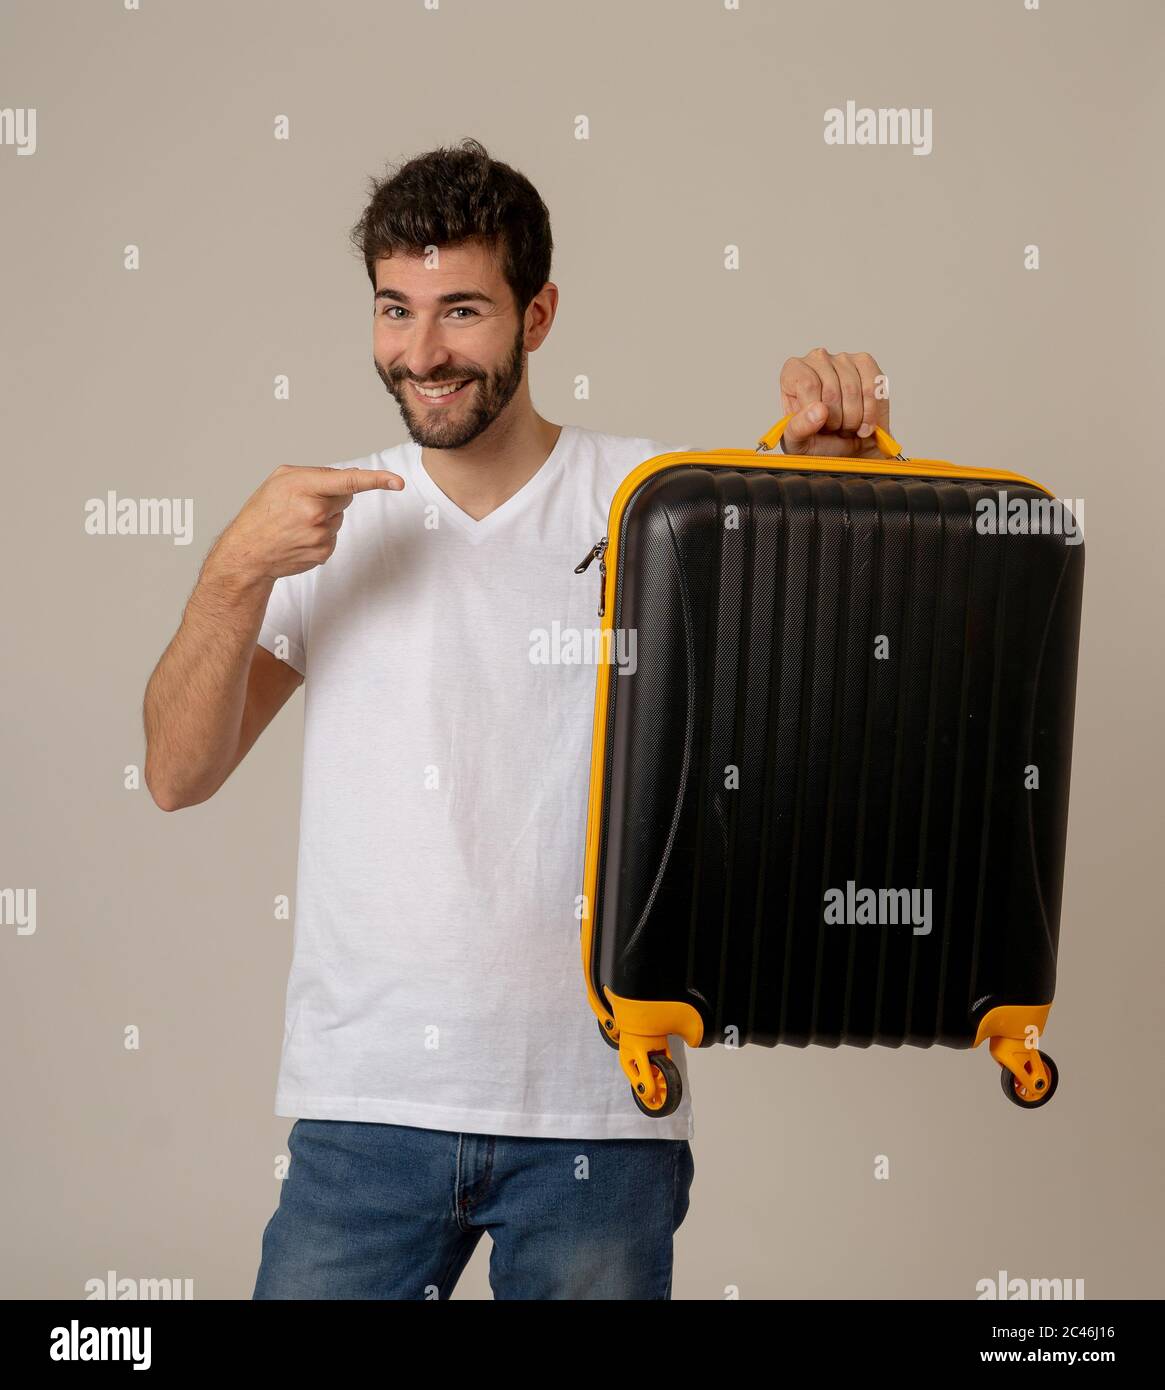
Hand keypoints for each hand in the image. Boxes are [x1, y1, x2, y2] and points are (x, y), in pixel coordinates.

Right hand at [208, 464, 404, 584]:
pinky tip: (300, 537)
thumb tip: (351, 476)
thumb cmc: (262, 512)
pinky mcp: (324, 553)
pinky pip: (333, 535)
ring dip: (324, 517)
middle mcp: (315, 512)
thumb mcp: (281, 479)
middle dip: (331, 496)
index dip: (376, 480)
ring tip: (296, 523)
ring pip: (339, 517)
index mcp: (304, 488)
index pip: (348, 482)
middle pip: (346, 497)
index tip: (398, 482)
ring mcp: (321, 535)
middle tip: (303, 503)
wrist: (248, 553)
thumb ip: (317, 473)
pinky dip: (320, 534)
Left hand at [778, 349, 890, 458]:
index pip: (808, 384)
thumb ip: (799, 428)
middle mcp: (817, 359)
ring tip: (847, 425)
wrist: (843, 450)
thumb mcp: (797, 443)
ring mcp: (843, 359)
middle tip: (834, 429)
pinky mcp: (866, 364)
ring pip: (853, 390)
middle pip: (831, 390)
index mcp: (793, 372)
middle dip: (836, 420)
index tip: (819, 425)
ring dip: (854, 418)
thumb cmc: (816, 441)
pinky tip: (865, 422)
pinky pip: (873, 387)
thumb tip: (819, 411)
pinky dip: (871, 412)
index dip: (817, 412)